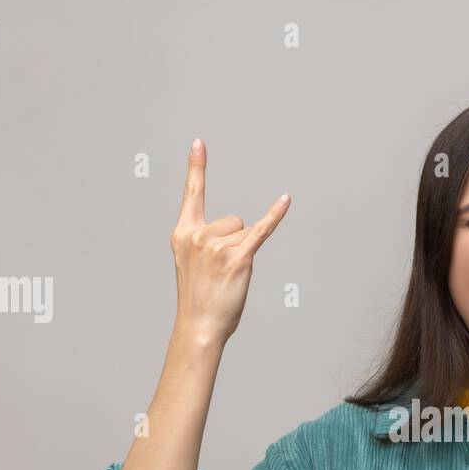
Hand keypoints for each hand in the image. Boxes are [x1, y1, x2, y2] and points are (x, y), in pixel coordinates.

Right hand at [169, 138, 290, 344]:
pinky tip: (286, 200)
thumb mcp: (193, 263)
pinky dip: (275, 216)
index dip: (197, 167)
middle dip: (234, 242)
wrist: (199, 327)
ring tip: (228, 277)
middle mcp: (197, 235)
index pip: (192, 194)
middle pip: (233, 220)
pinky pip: (261, 230)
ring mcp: (216, 246)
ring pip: (245, 233)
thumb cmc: (199, 298)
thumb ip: (207, 240)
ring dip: (244, 253)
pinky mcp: (238, 257)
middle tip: (220, 272)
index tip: (199, 142)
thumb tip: (240, 231)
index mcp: (182, 233)